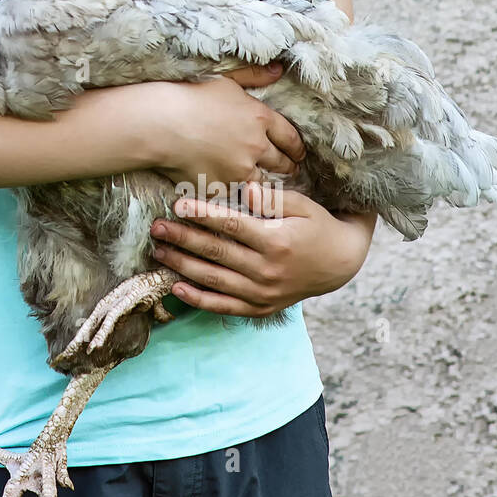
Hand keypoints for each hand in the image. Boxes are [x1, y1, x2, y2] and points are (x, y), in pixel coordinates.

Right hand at [148, 63, 306, 192]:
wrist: (158, 123)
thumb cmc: (188, 96)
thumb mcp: (224, 79)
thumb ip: (253, 75)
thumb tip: (277, 69)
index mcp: (259, 118)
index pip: (290, 138)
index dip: (296, 147)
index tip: (297, 153)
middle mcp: (255, 147)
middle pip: (281, 163)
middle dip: (286, 166)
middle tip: (286, 168)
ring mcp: (237, 171)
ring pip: (260, 182)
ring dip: (260, 180)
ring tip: (257, 180)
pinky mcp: (220, 188)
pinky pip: (232, 194)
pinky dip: (231, 190)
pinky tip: (226, 185)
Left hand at [149, 181, 376, 317]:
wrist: (340, 263)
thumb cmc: (317, 226)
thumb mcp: (304, 206)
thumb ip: (274, 199)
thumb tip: (247, 188)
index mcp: (277, 242)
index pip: (232, 226)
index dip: (203, 214)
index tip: (177, 204)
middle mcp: (268, 271)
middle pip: (217, 253)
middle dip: (183, 238)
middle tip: (156, 227)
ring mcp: (263, 293)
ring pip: (215, 280)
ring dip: (183, 266)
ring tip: (159, 251)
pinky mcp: (261, 307)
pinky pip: (224, 307)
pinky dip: (199, 299)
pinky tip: (176, 287)